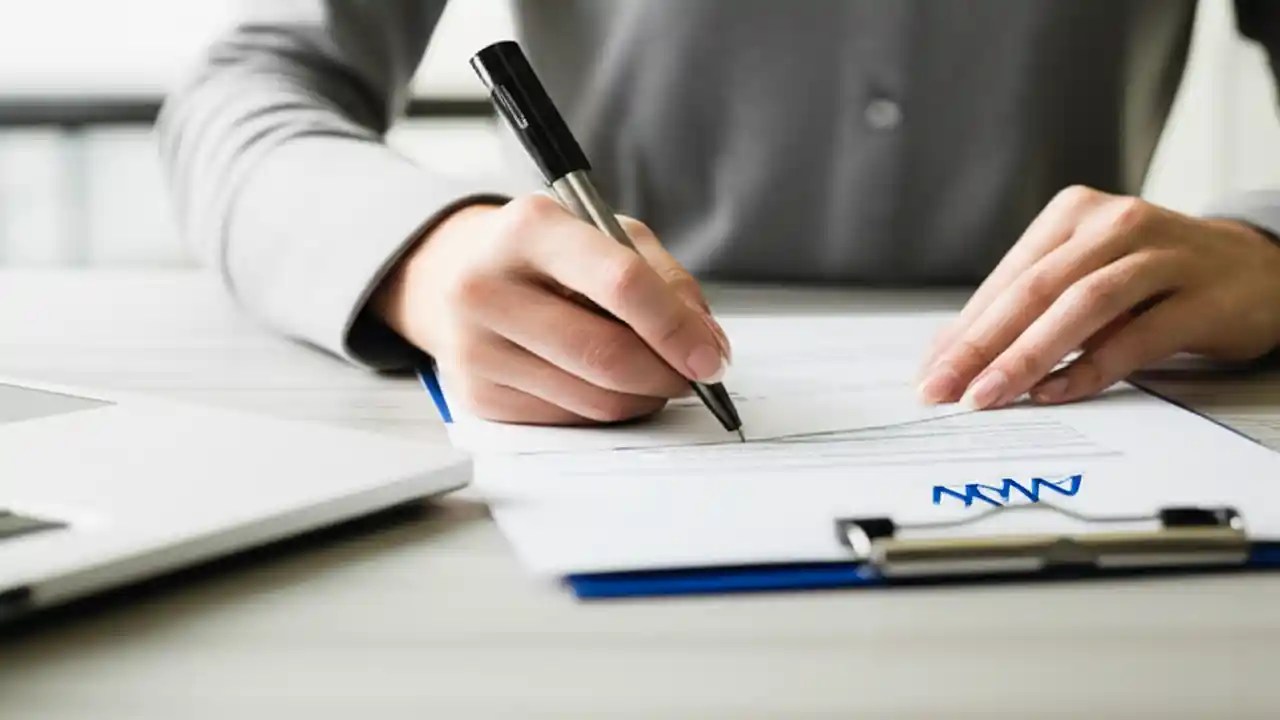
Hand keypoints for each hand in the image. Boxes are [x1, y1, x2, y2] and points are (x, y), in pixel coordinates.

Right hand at [373, 195, 729, 423]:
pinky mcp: (477, 394)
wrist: (452, 274)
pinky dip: (606, 409)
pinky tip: (606, 383)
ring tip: (652, 374)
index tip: (711, 356)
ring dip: (643, 396)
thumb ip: (663, 279)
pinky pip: (569, 419)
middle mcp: (488, 287)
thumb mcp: (605, 233)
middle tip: (694, 375)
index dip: (676, 327)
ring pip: (593, 398)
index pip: (620, 283)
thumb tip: (705, 343)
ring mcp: (476, 346)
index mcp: (529, 228)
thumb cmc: (542, 253)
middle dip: (668, 374)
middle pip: (606, 355)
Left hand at [918, 185, 1279, 409]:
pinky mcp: (1202, 296)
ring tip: (989, 395)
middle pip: (1034, 289)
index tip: (930, 374)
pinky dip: (1091, 368)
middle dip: (981, 346)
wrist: (1257, 269)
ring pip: (1080, 306)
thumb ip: (1027, 309)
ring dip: (1027, 356)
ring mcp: (1163, 256)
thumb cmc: (1154, 276)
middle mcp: (1115, 224)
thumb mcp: (1086, 276)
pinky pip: (1136, 335)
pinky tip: (1055, 392)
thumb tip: (950, 355)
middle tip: (945, 390)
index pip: (1007, 279)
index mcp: (1074, 214)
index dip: (963, 330)